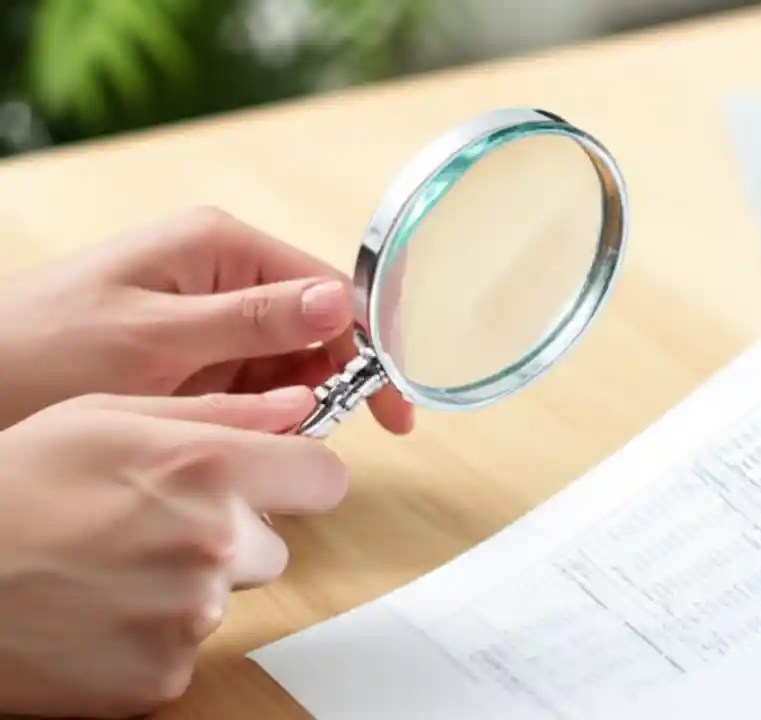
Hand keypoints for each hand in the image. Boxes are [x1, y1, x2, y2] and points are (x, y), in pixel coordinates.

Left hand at [0, 206, 411, 431]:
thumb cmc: (43, 351)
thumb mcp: (155, 340)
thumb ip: (253, 320)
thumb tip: (341, 301)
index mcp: (221, 246)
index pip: (330, 289)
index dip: (371, 348)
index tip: (396, 410)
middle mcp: (223, 271)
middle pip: (317, 327)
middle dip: (329, 381)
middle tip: (322, 435)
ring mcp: (209, 312)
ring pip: (289, 361)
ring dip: (294, 402)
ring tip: (263, 437)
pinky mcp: (193, 350)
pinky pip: (254, 380)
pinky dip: (262, 412)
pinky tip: (244, 433)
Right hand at [0, 388, 344, 717]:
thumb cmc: (15, 487)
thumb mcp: (108, 417)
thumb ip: (219, 412)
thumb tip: (296, 405)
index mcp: (208, 470)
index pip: (324, 480)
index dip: (299, 480)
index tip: (275, 482)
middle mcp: (213, 545)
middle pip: (272, 545)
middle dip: (229, 535)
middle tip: (149, 525)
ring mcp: (190, 618)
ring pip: (227, 597)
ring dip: (188, 585)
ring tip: (111, 565)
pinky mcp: (163, 677)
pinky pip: (187, 649)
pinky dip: (152, 636)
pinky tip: (100, 610)